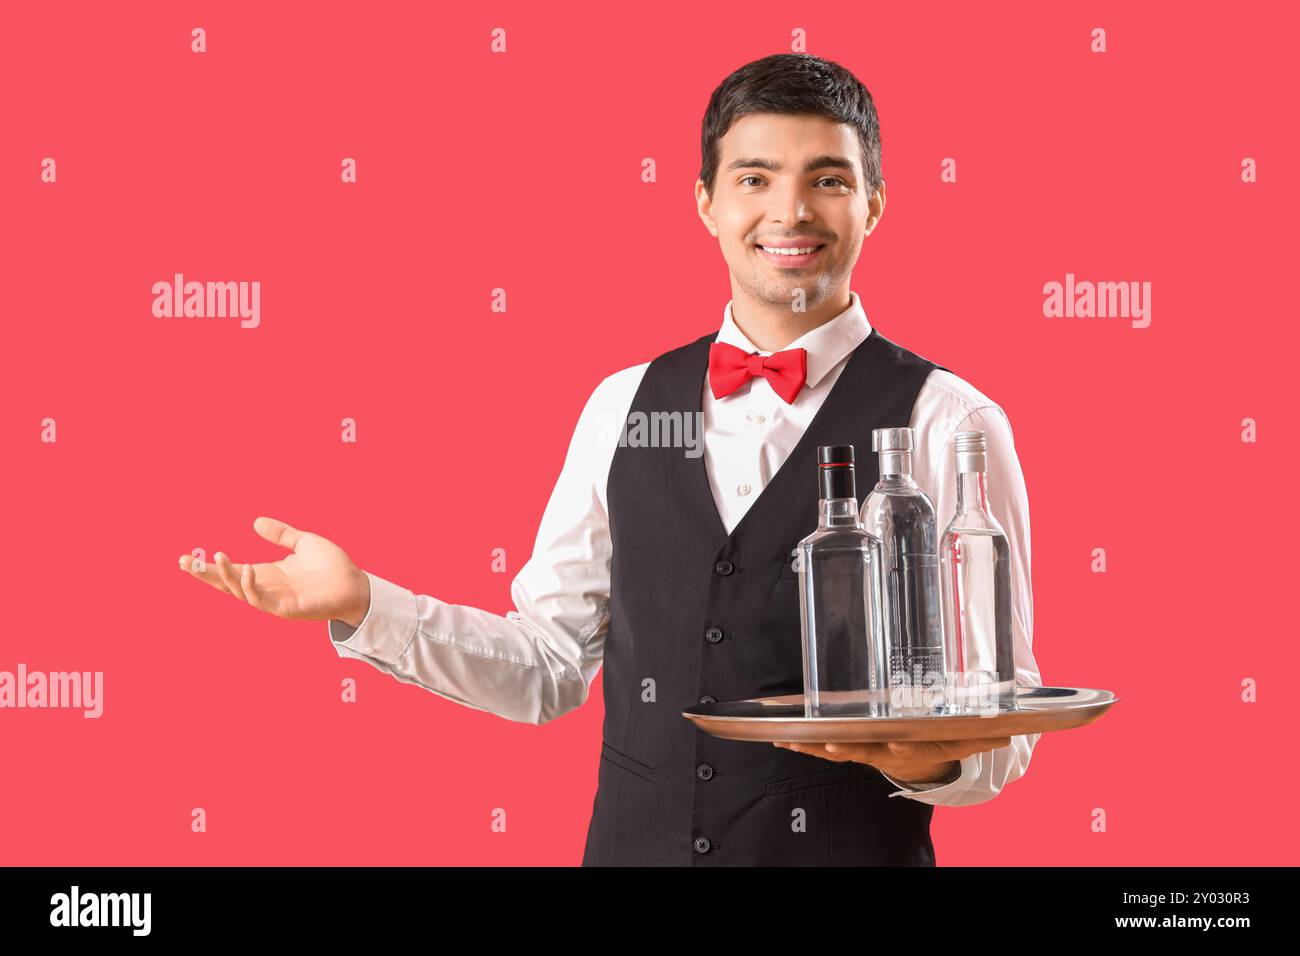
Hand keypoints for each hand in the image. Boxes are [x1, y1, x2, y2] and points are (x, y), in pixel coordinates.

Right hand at [178, 516, 370, 624]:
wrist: (357, 584)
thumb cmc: (333, 566)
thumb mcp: (304, 542)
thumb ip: (281, 534)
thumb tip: (256, 522)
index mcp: (267, 573)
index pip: (231, 570)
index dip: (209, 566)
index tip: (185, 557)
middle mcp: (265, 588)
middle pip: (227, 584)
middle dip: (204, 575)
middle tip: (183, 562)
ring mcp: (274, 600)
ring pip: (239, 592)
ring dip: (226, 576)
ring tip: (216, 556)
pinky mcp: (285, 609)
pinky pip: (260, 601)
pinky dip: (250, 587)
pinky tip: (246, 569)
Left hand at [773, 736, 1012, 783]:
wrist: (913, 760)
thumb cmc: (935, 740)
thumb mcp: (961, 737)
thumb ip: (981, 731)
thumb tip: (1011, 725)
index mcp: (912, 745)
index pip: (909, 745)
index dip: (902, 744)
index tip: (898, 741)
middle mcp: (884, 749)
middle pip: (865, 749)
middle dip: (848, 747)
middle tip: (833, 745)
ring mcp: (862, 749)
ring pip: (836, 749)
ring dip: (813, 745)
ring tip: (790, 739)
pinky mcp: (845, 745)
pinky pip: (820, 744)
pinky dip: (800, 741)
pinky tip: (780, 736)